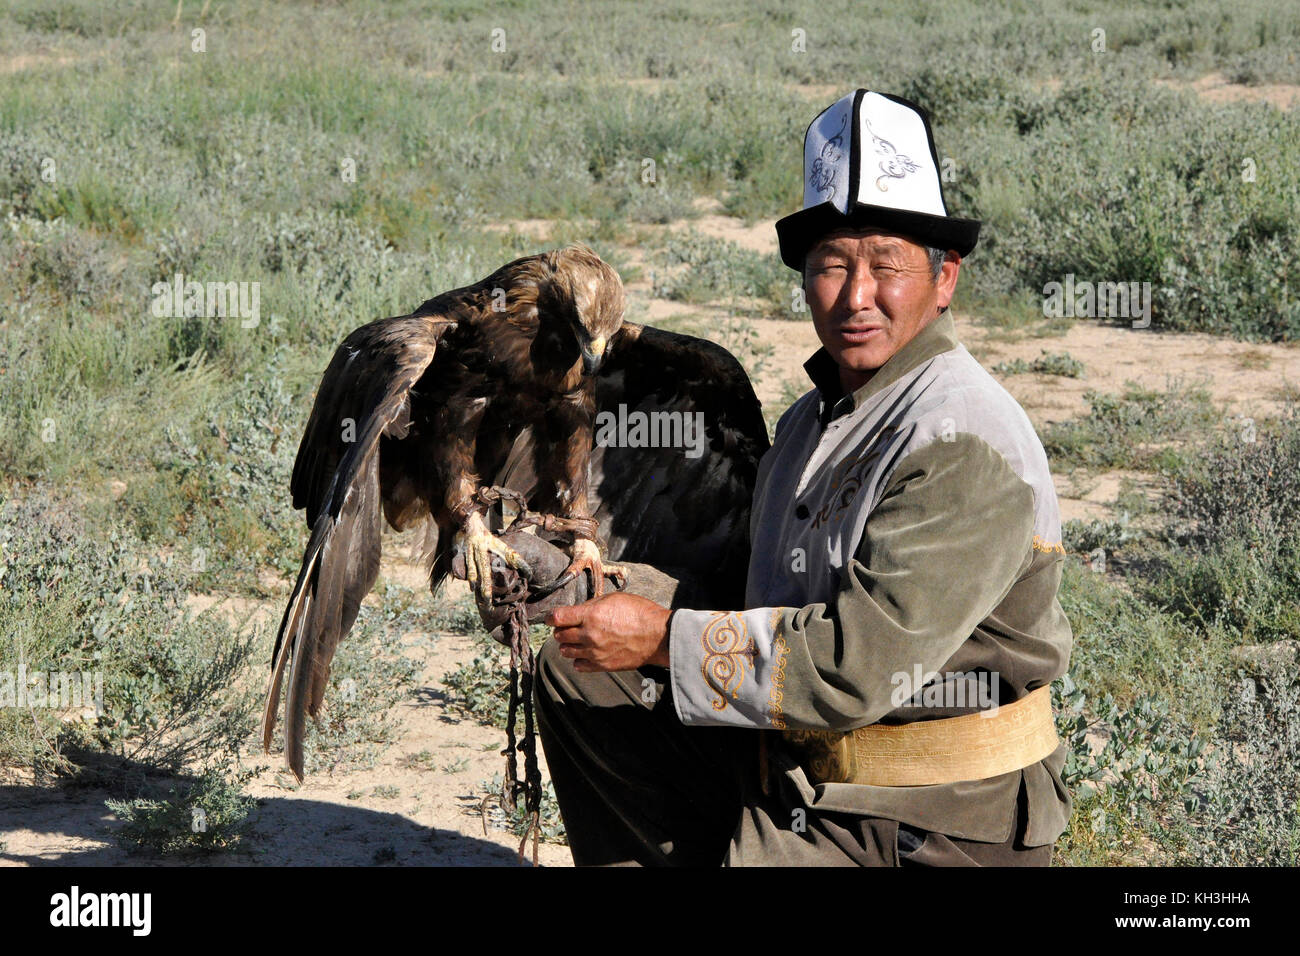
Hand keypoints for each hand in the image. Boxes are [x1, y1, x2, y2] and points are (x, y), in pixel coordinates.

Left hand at [545, 592, 671, 671]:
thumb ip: (592, 605)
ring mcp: (595, 652)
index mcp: (591, 615)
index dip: (550, 617)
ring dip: (568, 645)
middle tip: (567, 627)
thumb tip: (578, 611)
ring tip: (577, 640)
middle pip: (559, 635)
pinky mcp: (602, 665)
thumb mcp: (614, 599)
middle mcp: (589, 635)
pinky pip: (578, 666)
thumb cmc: (639, 613)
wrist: (657, 636)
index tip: (551, 618)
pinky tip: (586, 653)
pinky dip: (579, 659)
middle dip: (560, 630)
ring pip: (566, 652)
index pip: (557, 618)